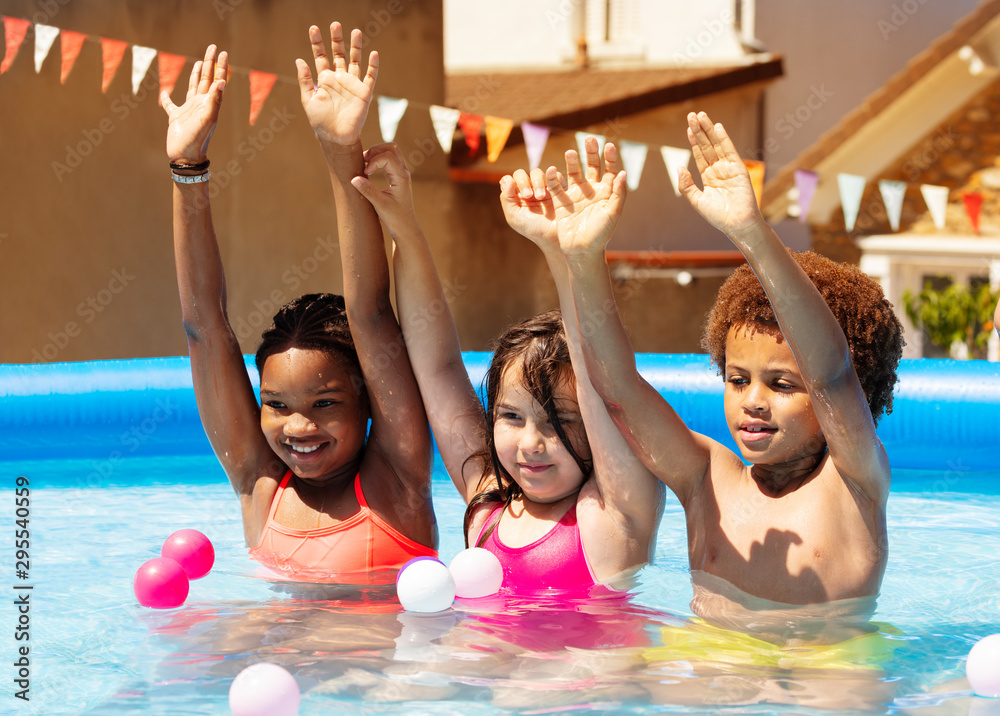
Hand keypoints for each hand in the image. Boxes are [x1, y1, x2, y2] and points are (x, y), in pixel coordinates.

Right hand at [160, 45, 226, 163]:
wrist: (185, 157)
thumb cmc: (197, 138)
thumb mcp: (207, 118)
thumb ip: (214, 100)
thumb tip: (222, 81)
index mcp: (209, 103)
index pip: (216, 79)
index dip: (219, 65)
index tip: (222, 51)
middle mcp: (200, 104)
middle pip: (205, 79)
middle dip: (209, 63)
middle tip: (212, 47)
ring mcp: (188, 110)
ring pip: (192, 87)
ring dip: (195, 74)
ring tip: (199, 63)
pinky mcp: (175, 117)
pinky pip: (170, 105)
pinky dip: (166, 98)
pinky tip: (164, 92)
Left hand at [296, 22, 377, 145]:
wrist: (336, 138)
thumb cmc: (320, 121)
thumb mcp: (308, 99)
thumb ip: (305, 80)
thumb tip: (299, 60)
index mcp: (325, 79)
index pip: (321, 56)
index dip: (317, 43)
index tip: (313, 28)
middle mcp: (339, 78)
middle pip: (339, 54)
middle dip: (336, 39)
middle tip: (335, 24)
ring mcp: (352, 84)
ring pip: (355, 61)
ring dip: (356, 46)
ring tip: (355, 31)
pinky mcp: (364, 93)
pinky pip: (370, 77)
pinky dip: (373, 66)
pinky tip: (373, 54)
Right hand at [351, 143, 418, 233]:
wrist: (405, 226)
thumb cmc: (395, 217)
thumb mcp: (380, 204)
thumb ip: (368, 190)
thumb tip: (353, 178)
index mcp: (401, 177)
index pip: (388, 156)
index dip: (374, 161)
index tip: (365, 172)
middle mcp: (404, 171)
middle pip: (391, 147)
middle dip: (375, 150)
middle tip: (363, 162)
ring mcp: (402, 172)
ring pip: (391, 150)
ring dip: (376, 153)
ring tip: (365, 164)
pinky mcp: (398, 175)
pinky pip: (390, 158)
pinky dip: (378, 159)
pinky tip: (370, 169)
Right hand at [499, 138, 626, 254]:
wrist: (581, 252)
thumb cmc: (600, 235)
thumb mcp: (612, 214)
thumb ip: (618, 193)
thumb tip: (622, 173)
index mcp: (607, 193)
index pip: (610, 170)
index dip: (610, 158)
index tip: (609, 146)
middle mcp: (592, 191)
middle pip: (592, 166)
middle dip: (591, 153)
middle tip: (589, 139)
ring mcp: (576, 195)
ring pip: (574, 173)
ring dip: (572, 162)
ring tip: (570, 152)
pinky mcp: (562, 202)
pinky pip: (557, 187)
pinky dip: (553, 178)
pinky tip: (552, 170)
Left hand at [677, 111, 761, 234]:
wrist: (736, 224)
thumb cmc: (718, 216)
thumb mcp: (696, 200)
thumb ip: (686, 185)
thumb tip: (678, 166)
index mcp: (708, 177)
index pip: (700, 155)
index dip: (694, 141)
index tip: (688, 128)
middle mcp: (718, 170)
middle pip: (707, 146)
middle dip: (700, 130)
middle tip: (692, 115)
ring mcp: (729, 168)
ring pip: (717, 145)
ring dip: (709, 130)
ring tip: (701, 116)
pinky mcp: (738, 169)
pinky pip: (729, 151)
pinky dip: (723, 139)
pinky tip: (717, 127)